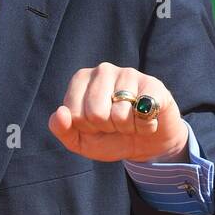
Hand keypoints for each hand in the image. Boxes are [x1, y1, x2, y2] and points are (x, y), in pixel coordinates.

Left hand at [48, 64, 188, 162]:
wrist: (145, 144)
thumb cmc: (108, 137)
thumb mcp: (78, 140)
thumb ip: (60, 129)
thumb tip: (60, 112)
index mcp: (81, 80)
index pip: (74, 114)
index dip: (86, 128)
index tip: (94, 124)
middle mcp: (102, 70)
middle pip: (95, 113)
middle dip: (106, 127)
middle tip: (114, 123)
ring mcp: (129, 74)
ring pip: (120, 115)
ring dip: (126, 128)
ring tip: (130, 121)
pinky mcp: (153, 84)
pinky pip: (143, 114)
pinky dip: (144, 127)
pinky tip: (146, 120)